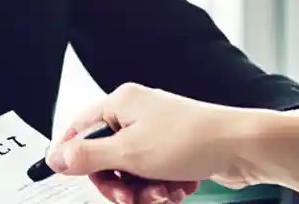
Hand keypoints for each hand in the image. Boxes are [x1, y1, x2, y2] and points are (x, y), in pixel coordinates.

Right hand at [45, 84, 259, 203]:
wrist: (242, 147)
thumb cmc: (191, 140)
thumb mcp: (130, 154)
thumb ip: (88, 157)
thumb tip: (55, 157)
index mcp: (121, 103)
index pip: (81, 129)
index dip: (74, 156)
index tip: (70, 178)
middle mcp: (138, 113)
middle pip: (107, 156)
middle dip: (118, 183)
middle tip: (129, 198)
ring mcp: (158, 131)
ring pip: (132, 170)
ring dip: (143, 189)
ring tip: (162, 194)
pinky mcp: (176, 149)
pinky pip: (155, 174)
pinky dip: (163, 186)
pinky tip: (178, 189)